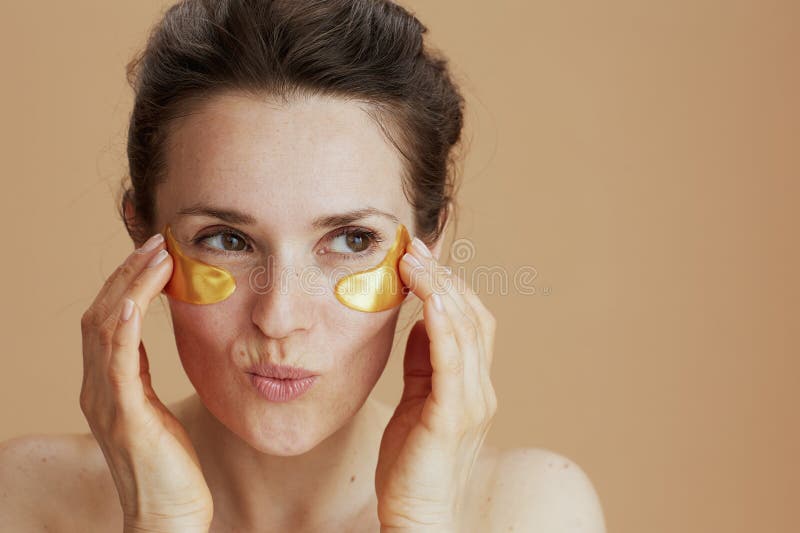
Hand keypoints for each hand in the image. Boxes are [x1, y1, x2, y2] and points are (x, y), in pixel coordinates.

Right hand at [79, 233, 212, 531]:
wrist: (167, 517)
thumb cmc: (169, 466)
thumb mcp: (155, 411)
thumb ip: (144, 378)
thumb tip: (156, 346)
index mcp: (107, 385)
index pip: (107, 320)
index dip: (126, 284)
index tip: (155, 255)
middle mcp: (97, 389)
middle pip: (101, 315)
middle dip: (128, 274)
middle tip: (157, 242)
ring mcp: (106, 402)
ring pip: (106, 329)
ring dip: (130, 287)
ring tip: (157, 255)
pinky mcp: (124, 417)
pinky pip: (117, 362)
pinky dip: (121, 326)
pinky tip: (133, 300)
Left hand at [375, 237, 496, 531]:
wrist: (417, 516)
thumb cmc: (412, 463)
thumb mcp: (416, 400)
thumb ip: (422, 362)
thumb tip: (418, 320)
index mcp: (471, 384)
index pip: (469, 320)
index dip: (447, 284)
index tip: (419, 255)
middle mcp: (479, 388)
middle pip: (472, 317)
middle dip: (442, 277)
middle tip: (414, 247)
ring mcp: (470, 402)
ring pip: (464, 331)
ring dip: (439, 290)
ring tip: (414, 261)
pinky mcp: (452, 417)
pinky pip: (451, 362)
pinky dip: (442, 326)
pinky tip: (428, 299)